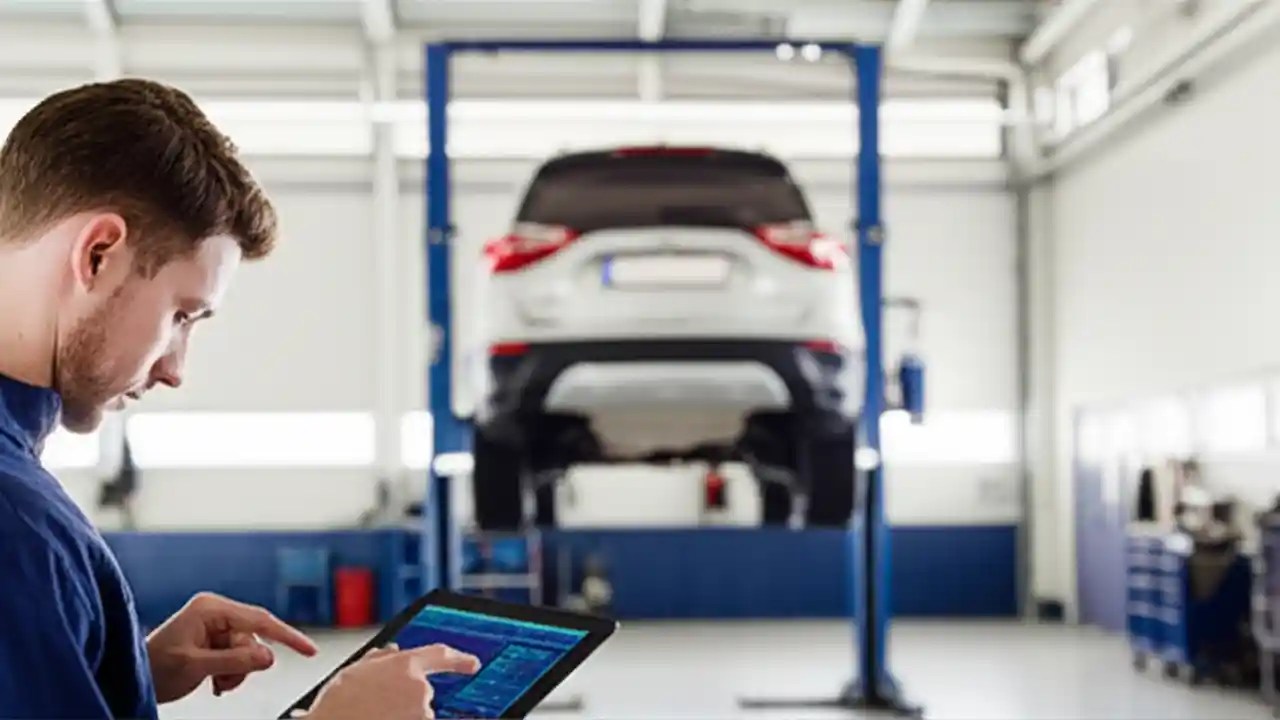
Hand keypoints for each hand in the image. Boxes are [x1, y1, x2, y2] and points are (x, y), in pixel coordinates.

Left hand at [146, 592, 318, 702]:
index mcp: (210, 608)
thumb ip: (234, 661)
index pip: (259, 620)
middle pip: (253, 638)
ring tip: (216, 684)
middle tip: (224, 684)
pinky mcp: (213, 638)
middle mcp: (215, 612)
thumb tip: (270, 657)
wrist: (131, 678)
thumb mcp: (195, 667)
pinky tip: (214, 681)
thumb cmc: (154, 668)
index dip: (287, 636)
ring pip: (248, 650)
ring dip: (237, 672)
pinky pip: (238, 655)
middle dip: (244, 665)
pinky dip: (231, 672)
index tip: (310, 651)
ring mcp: (214, 625)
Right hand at [306, 644, 481, 719]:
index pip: (441, 655)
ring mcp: (422, 714)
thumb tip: (395, 649)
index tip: (473, 664)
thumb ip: (381, 657)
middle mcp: (419, 688)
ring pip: (419, 714)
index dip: (459, 659)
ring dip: (402, 714)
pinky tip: (380, 717)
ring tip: (373, 714)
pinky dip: (401, 719)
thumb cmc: (337, 704)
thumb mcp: (355, 670)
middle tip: (378, 705)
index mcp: (405, 665)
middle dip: (405, 699)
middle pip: (423, 692)